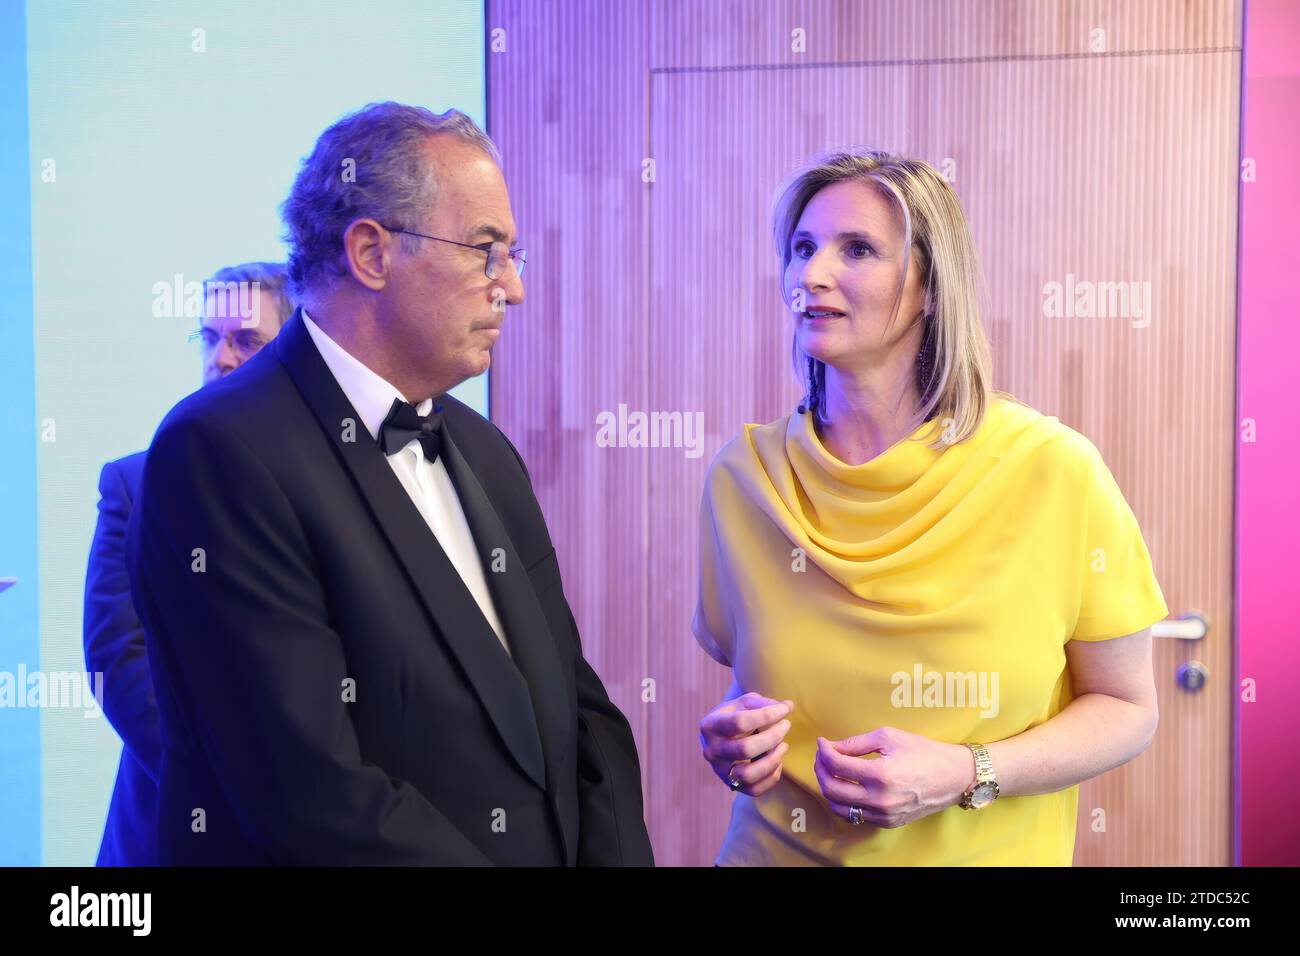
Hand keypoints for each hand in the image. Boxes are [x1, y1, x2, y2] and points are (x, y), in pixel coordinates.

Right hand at [699, 692, 793, 796]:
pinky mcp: (731, 784)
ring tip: (784, 745)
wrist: (719, 737)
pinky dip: (772, 777)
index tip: (785, 709)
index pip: (739, 722)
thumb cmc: (733, 716)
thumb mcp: (742, 703)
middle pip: (745, 749)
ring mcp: (720, 770)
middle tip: (786, 725)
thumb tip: (787, 707)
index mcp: (711, 725)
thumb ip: (762, 703)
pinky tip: (778, 762)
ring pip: (749, 774)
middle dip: (772, 737)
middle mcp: (712, 750)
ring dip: (773, 760)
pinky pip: (755, 789)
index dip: (766, 715)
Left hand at [813, 726, 972, 827]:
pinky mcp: (887, 822)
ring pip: (839, 807)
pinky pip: (856, 815)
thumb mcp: (889, 737)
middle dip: (820, 770)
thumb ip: (856, 743)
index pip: (837, 765)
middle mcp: (880, 799)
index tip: (822, 742)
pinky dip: (844, 801)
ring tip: (830, 770)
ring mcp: (884, 815)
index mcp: (880, 775)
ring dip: (828, 787)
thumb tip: (831, 747)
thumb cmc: (923, 752)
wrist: (953, 777)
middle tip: (822, 756)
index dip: (824, 751)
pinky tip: (846, 785)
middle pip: (832, 789)